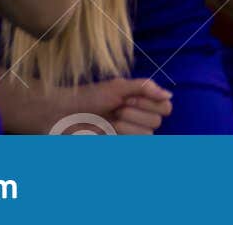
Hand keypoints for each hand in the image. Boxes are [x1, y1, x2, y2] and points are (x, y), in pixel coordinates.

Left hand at [49, 79, 174, 135]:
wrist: (62, 115)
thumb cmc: (88, 97)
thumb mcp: (117, 87)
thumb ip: (145, 87)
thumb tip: (169, 95)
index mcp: (139, 101)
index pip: (165, 107)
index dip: (150, 104)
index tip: (128, 98)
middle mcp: (137, 117)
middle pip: (157, 122)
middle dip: (135, 114)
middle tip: (115, 109)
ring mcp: (128, 133)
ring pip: (147, 136)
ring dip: (127, 127)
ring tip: (109, 122)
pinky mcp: (118, 145)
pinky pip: (134, 146)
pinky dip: (124, 139)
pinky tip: (108, 134)